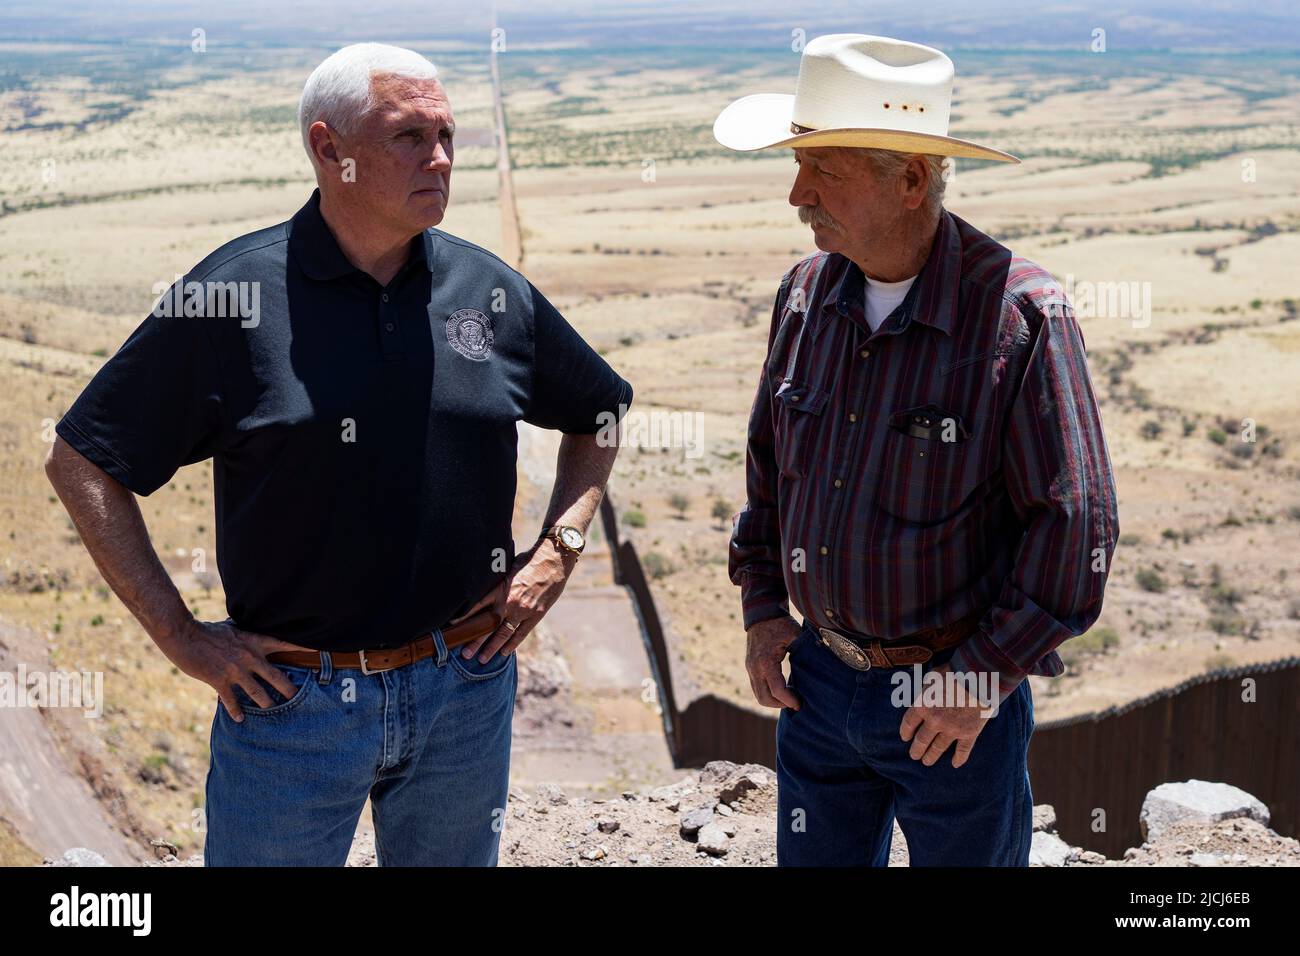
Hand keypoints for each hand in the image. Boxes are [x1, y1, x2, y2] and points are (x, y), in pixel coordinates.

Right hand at [164, 618, 319, 722]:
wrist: (184, 635)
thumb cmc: (207, 630)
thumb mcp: (233, 629)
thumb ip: (246, 637)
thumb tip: (254, 640)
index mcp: (253, 641)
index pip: (283, 643)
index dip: (301, 648)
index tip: (318, 652)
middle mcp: (249, 657)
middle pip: (276, 676)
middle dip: (289, 689)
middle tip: (299, 699)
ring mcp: (235, 670)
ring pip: (258, 692)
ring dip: (267, 704)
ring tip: (274, 713)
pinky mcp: (219, 680)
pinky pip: (232, 700)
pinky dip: (236, 710)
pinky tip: (240, 719)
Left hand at [454, 537, 576, 663]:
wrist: (554, 561)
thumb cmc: (529, 561)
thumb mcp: (508, 567)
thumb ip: (497, 580)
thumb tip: (483, 584)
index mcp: (500, 588)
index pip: (477, 606)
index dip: (464, 618)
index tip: (451, 627)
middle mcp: (509, 602)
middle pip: (488, 626)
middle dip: (475, 641)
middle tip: (464, 654)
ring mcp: (523, 610)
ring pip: (503, 634)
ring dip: (491, 648)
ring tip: (481, 659)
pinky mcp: (536, 615)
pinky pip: (521, 633)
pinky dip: (512, 644)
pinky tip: (504, 652)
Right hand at [745, 615, 801, 709]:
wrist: (761, 614)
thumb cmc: (780, 624)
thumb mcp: (795, 635)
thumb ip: (806, 649)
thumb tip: (824, 661)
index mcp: (766, 662)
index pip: (777, 690)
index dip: (789, 700)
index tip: (800, 704)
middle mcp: (754, 668)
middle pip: (764, 698)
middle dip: (780, 705)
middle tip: (796, 703)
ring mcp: (750, 668)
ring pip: (758, 695)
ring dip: (773, 701)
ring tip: (790, 697)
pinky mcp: (750, 667)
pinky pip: (757, 688)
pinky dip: (768, 693)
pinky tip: (783, 689)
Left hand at [898, 662, 995, 767]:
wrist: (979, 677)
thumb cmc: (953, 672)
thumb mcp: (932, 676)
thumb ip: (925, 688)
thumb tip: (922, 692)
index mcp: (922, 706)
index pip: (909, 724)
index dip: (906, 732)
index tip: (905, 738)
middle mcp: (934, 721)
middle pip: (921, 740)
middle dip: (916, 750)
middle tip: (914, 756)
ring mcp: (952, 729)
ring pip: (938, 748)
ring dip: (931, 756)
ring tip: (927, 762)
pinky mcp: (969, 733)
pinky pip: (963, 750)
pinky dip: (959, 758)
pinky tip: (955, 764)